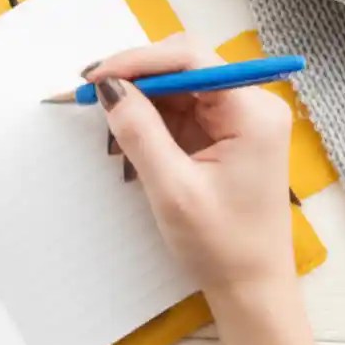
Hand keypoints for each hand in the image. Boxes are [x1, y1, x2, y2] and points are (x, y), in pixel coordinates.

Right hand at [84, 34, 295, 296]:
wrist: (251, 286)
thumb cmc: (222, 244)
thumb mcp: (172, 188)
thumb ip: (140, 132)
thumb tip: (109, 88)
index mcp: (252, 112)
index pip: (190, 58)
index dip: (139, 60)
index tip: (96, 77)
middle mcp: (251, 106)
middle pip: (184, 66)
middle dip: (136, 78)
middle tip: (92, 96)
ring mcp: (238, 120)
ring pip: (178, 87)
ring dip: (140, 100)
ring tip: (107, 125)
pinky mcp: (224, 135)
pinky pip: (181, 110)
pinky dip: (150, 119)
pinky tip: (128, 138)